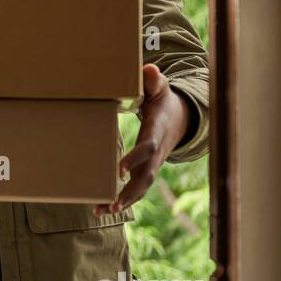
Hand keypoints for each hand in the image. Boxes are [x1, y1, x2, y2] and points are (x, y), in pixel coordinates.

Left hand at [94, 63, 188, 216]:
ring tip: (101, 211)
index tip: (119, 169)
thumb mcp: (161, 88)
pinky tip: (103, 209)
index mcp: (157, 132)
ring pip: (141, 188)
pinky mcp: (147, 170)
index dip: (136, 159)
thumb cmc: (163, 101)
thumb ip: (154, 80)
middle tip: (112, 203)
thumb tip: (148, 69)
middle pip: (146, 176)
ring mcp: (153, 164)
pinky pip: (136, 189)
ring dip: (123, 202)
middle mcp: (157, 152)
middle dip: (130, 191)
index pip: (148, 148)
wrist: (179, 118)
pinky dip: (122, 200)